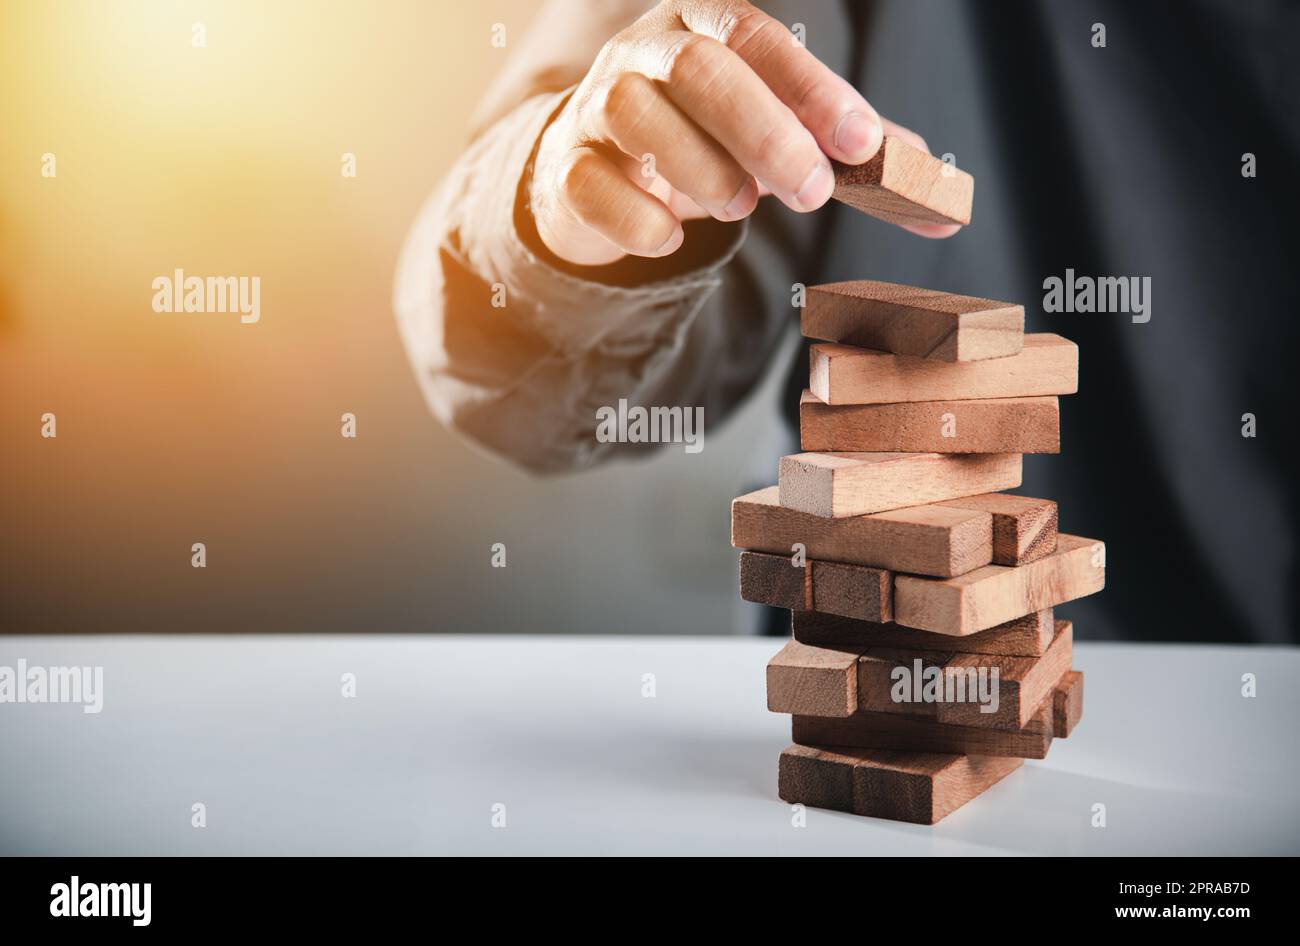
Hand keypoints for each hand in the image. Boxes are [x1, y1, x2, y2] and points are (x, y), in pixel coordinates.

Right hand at [528, 0, 958, 266]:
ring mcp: (596, 105)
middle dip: (765, 133)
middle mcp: (646, 51)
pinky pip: (591, 186)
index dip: (812, 89)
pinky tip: (670, 237)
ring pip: (637, 118)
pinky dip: (638, 220)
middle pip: (699, 71)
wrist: (604, 164)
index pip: (758, 39)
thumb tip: (947, 205)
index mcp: (706, 24)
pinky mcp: (565, 166)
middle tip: (812, 194)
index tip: (859, 145)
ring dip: (702, 172)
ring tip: (739, 204)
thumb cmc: (711, 137)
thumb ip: (856, 157)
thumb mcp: (787, 132)